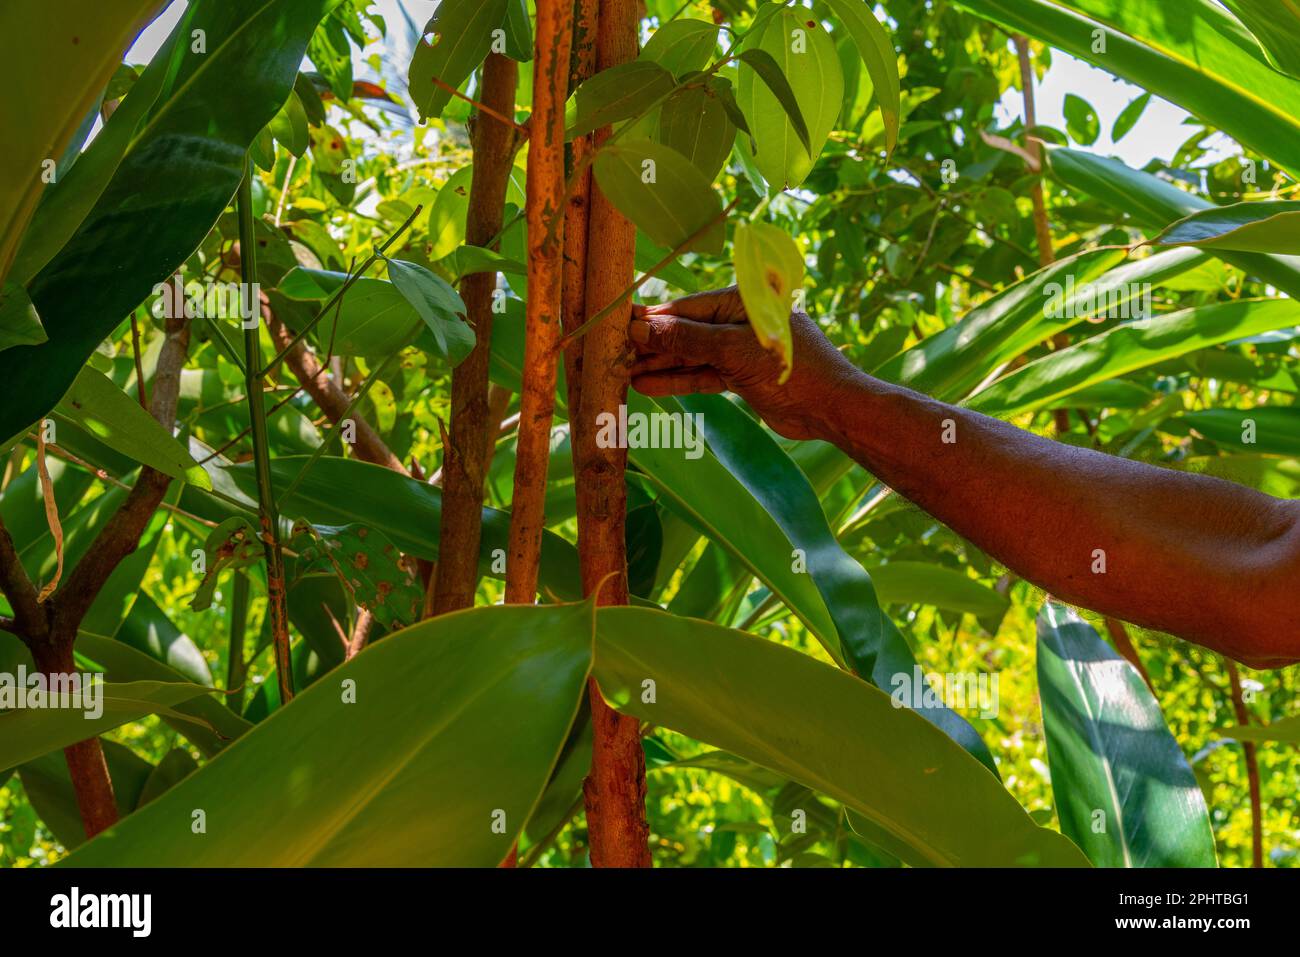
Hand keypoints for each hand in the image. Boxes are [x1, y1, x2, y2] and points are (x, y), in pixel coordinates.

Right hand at [628, 286, 860, 440]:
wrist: (830, 407)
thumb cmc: (788, 368)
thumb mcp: (730, 350)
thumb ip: (684, 340)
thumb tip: (640, 329)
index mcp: (740, 300)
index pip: (686, 307)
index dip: (652, 318)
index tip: (618, 324)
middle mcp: (738, 322)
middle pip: (685, 331)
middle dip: (651, 344)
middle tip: (612, 352)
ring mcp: (739, 350)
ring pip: (691, 355)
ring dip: (659, 365)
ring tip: (621, 372)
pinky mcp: (741, 377)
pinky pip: (703, 375)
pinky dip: (677, 381)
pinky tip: (646, 385)